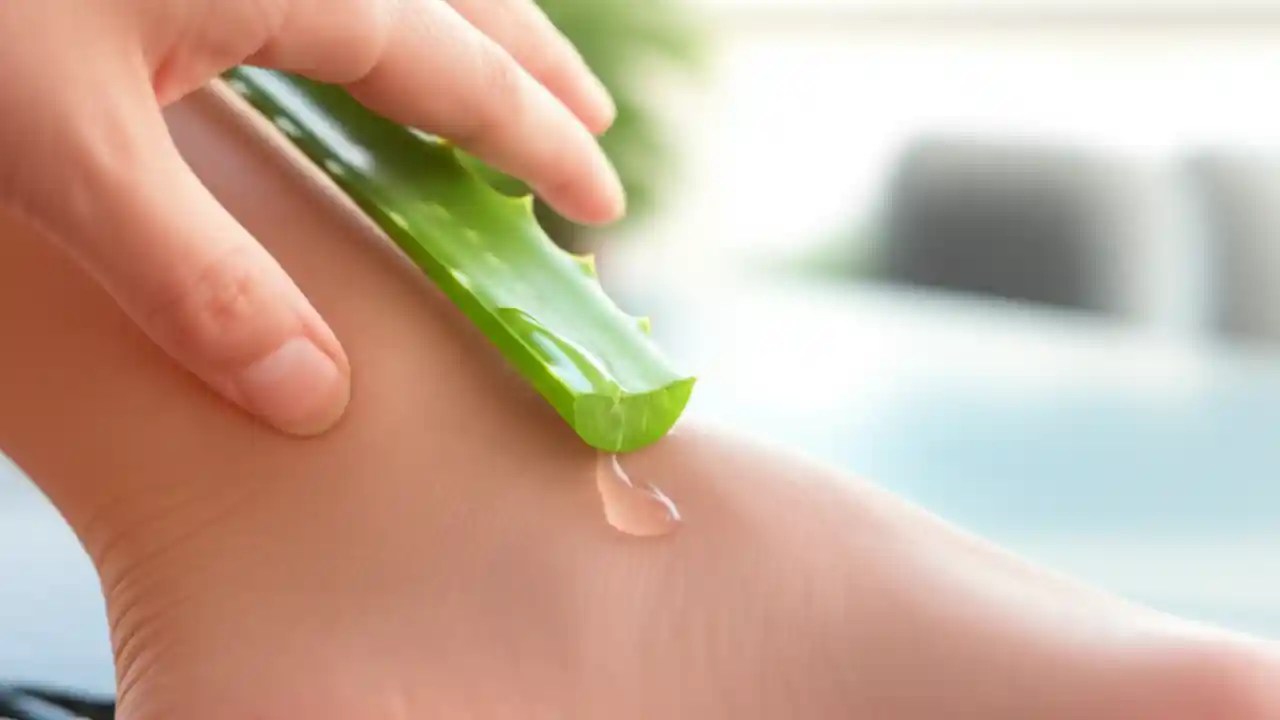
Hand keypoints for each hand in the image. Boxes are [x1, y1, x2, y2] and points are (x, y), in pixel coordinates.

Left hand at [0, 0, 622, 435]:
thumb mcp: (58, 147)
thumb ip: (191, 276)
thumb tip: (311, 397)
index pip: (459, 71)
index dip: (538, 139)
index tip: (599, 197)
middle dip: (532, 69)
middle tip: (589, 131)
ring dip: (466, 29)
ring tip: (506, 81)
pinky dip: (380, 13)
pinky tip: (349, 39)